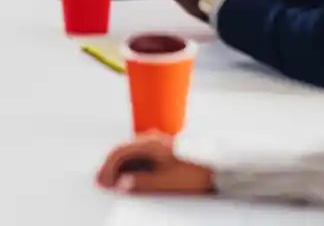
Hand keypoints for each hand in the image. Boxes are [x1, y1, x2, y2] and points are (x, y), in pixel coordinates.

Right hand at [97, 133, 215, 194]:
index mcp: (150, 144)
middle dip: (112, 166)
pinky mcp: (166, 149)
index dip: (108, 167)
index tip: (102, 180)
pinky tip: (133, 176)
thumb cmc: (195, 170)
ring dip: (122, 166)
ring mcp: (160, 142)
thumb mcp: (165, 181)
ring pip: (133, 152)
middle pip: (124, 150)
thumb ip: (141, 183)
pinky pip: (143, 154)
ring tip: (116, 181)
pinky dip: (133, 165)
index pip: (120, 151)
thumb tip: (122, 184)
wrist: (220, 165)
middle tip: (104, 181)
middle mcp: (153, 139)